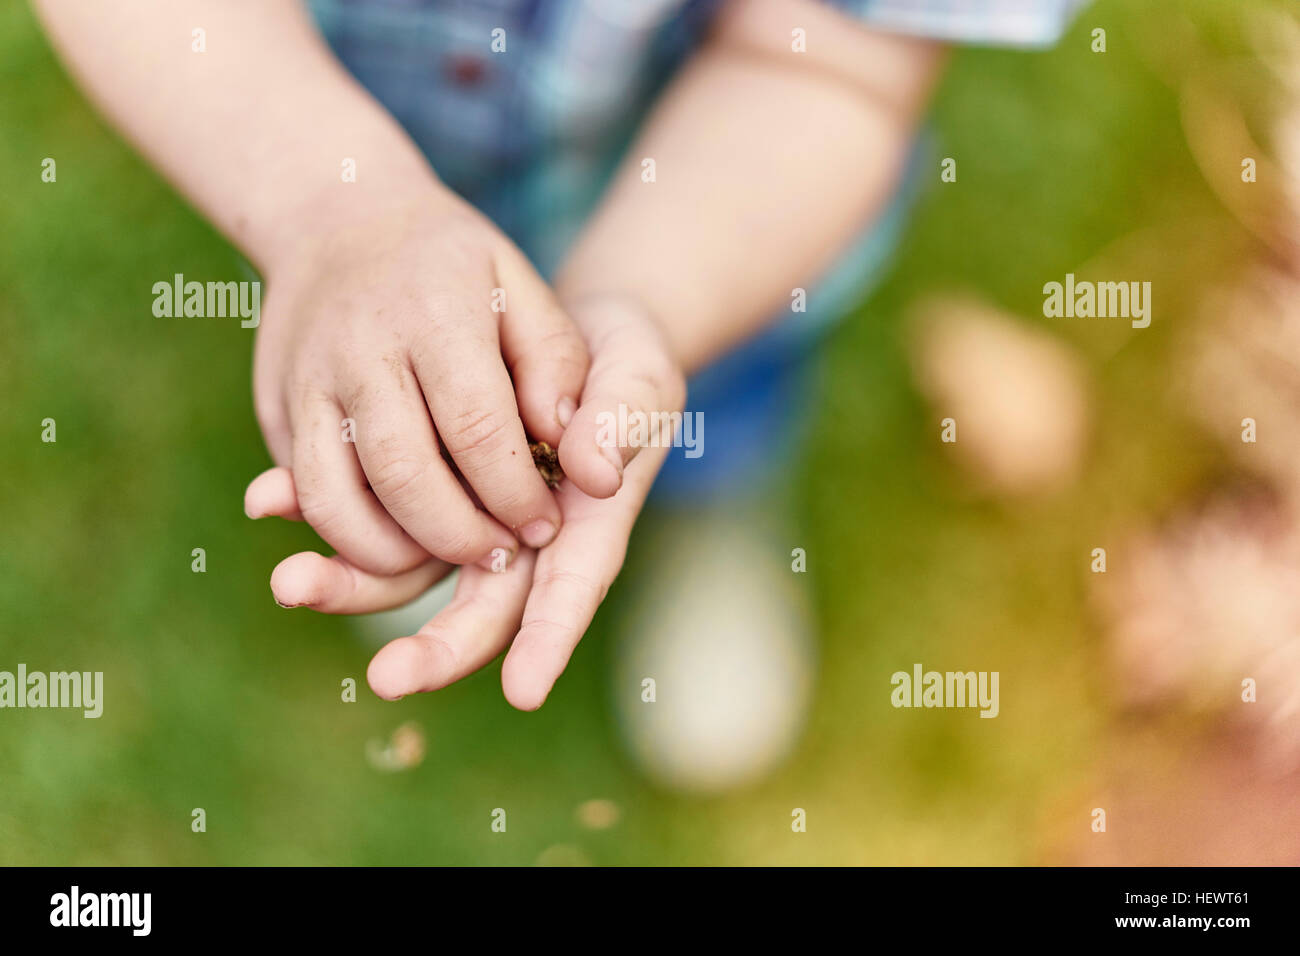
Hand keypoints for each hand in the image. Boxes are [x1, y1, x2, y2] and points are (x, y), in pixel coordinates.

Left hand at [247, 295, 685, 708]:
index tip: (524, 690)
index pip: (570, 590)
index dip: (548, 639)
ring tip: (292, 582)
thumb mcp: (640, 381)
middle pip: (481, 608)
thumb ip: (621, 422)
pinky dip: (320, 505)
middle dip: (434, 648)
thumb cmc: (626, 364)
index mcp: (585, 527)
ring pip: (410, 567)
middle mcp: (523, 542)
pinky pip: (372, 507)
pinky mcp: (425, 487)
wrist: (578, 340)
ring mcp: (469, 519)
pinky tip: (268, 498)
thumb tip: (593, 473)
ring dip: (350, 579)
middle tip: (387, 677)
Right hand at [248, 188, 589, 574]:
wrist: (335, 218)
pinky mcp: (276, 411)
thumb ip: (555, 361)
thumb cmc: (451, 266)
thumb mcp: (520, 285)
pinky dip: (349, 539)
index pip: (476, 427)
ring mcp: (305, 383)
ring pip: (336, 501)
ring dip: (396, 555)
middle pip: (404, 476)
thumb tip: (565, 447)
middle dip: (459, 537)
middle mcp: (359, 351)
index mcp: (434, 315)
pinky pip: (306, 495)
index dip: (514, 492)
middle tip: (502, 553)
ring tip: (450, 557)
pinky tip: (401, 541)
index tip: (544, 524)